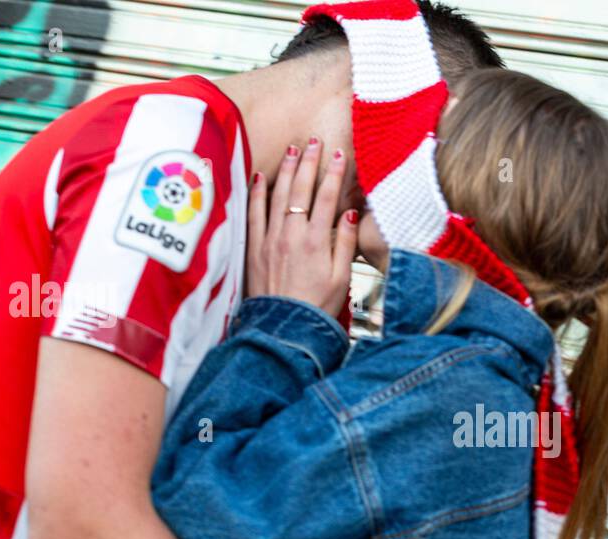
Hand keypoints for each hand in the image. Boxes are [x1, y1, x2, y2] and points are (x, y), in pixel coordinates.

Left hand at [246, 138, 357, 316]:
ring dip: (285, 170)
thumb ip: (346, 243)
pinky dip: (257, 192)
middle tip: (313, 141)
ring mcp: (270, 239)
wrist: (285, 328)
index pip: (328, 197)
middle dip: (308, 162)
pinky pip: (254, 212)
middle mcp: (292, 235)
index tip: (339, 155)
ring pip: (277, 195)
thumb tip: (352, 212)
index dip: (334, 173)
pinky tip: (261, 176)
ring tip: (292, 150)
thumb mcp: (342, 278)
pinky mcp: (254, 248)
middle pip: (301, 189)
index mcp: (317, 241)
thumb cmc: (318, 306)